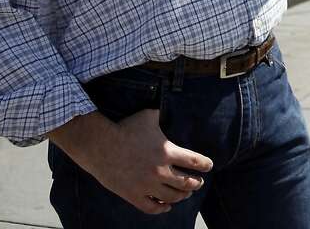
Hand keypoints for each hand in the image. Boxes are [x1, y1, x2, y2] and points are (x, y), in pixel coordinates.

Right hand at [51, 109, 212, 214]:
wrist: (100, 144)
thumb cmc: (125, 128)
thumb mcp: (147, 116)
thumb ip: (161, 113)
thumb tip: (168, 100)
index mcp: (168, 151)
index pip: (195, 162)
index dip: (205, 165)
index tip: (209, 167)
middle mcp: (160, 170)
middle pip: (186, 183)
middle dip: (195, 184)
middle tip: (198, 183)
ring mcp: (146, 184)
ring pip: (171, 197)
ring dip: (182, 196)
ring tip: (185, 194)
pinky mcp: (132, 194)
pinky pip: (151, 208)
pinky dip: (161, 209)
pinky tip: (166, 207)